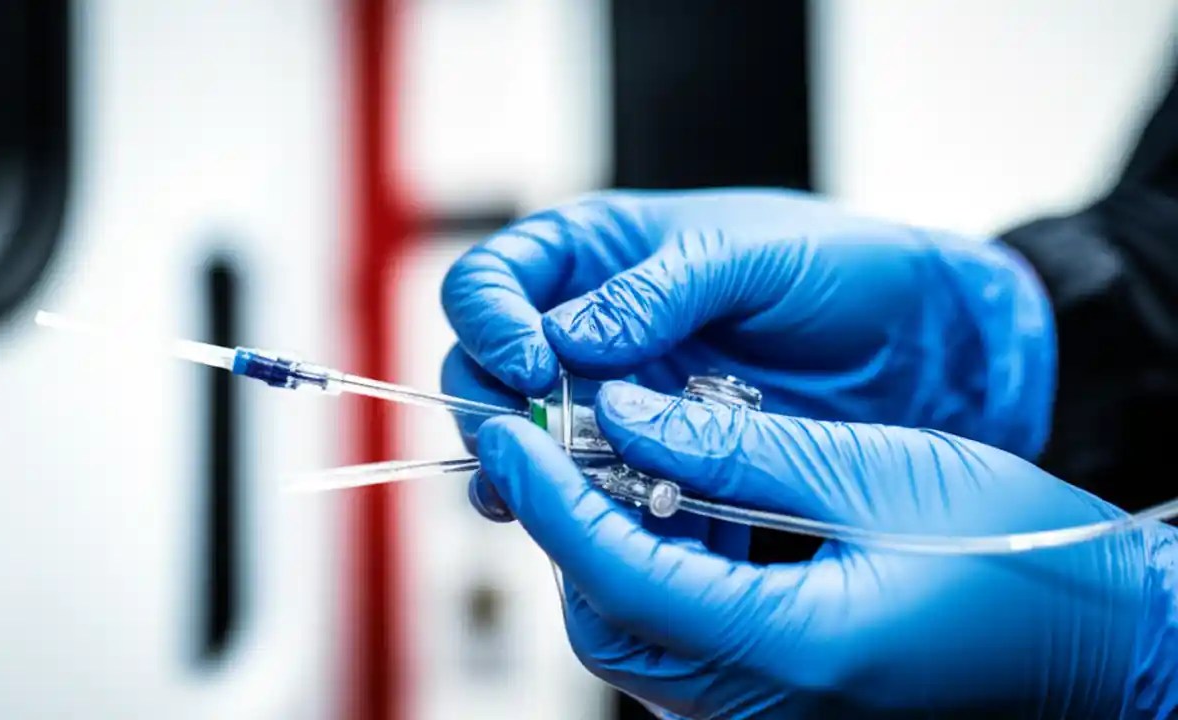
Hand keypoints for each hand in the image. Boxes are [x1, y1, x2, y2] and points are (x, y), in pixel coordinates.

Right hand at [440, 189, 1054, 521]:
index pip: (494, 281)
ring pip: (528, 437)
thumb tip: (567, 336)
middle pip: (485, 366)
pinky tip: (591, 520)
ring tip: (536, 495)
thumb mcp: (753, 258)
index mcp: (599, 254)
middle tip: (527, 440)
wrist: (922, 349)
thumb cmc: (845, 271)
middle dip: (492, 403)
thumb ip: (659, 291)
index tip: (531, 363)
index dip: (491, 322)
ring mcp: (620, 399)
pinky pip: (592, 486)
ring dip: (524, 466)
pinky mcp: (654, 457)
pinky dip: (582, 504)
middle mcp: (592, 328)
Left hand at [473, 381, 1175, 718]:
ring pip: (638, 634)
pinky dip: (667, 569)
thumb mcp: (878, 471)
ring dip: (619, 544)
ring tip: (641, 459)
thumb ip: (737, 447)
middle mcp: (767, 706)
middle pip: (608, 622)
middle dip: (575, 527)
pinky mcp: (783, 701)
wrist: (1099, 633)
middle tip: (572, 441)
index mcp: (793, 652)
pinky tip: (695, 505)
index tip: (514, 436)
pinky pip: (687, 642)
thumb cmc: (1021, 554)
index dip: (552, 501)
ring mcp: (772, 715)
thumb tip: (624, 415)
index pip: (617, 578)